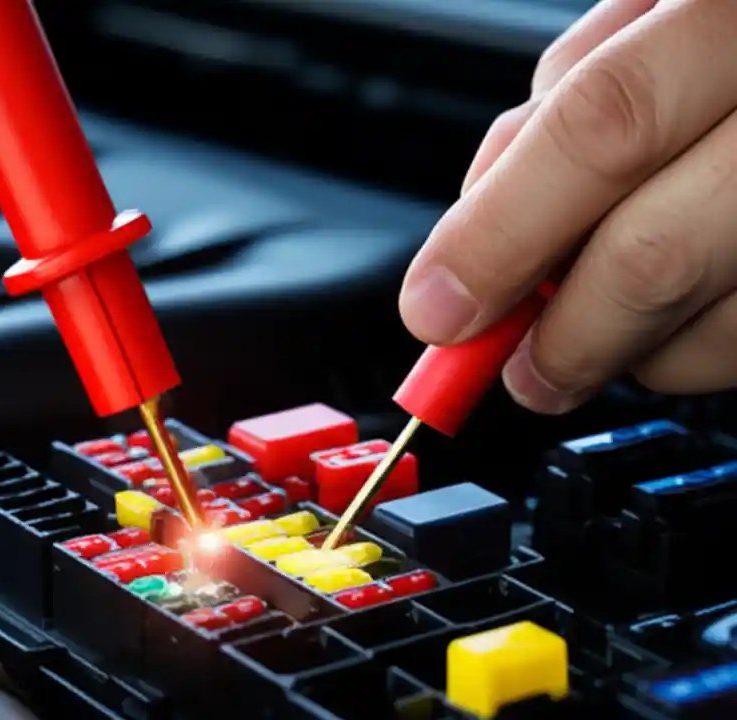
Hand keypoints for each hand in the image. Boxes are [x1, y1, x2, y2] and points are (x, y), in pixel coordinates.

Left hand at [399, 0, 736, 413]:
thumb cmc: (730, 32)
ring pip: (717, 323)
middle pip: (656, 253)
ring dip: (631, 351)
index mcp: (726, 9)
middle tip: (518, 372)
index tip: (436, 307)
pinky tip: (682, 311)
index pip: (600, 130)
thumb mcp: (651, 15)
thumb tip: (476, 227)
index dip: (501, 233)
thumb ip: (567, 105)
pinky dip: (698, 347)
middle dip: (561, 335)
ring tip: (602, 332)